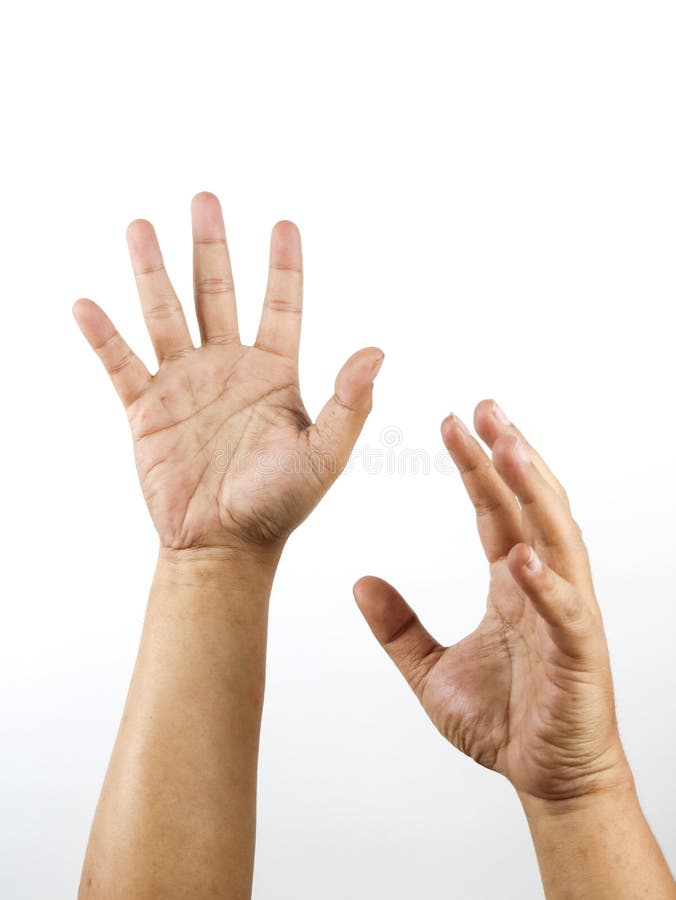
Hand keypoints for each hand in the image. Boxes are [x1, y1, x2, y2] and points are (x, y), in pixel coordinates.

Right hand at [74, 192, 382, 551]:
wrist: (226, 546)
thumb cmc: (280, 504)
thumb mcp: (325, 455)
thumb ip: (350, 404)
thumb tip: (376, 350)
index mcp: (274, 374)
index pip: (281, 306)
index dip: (283, 266)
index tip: (283, 224)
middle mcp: (228, 368)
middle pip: (216, 293)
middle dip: (210, 247)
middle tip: (205, 198)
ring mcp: (185, 385)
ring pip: (165, 315)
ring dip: (152, 272)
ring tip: (140, 227)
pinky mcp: (147, 410)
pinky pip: (121, 365)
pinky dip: (104, 337)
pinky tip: (88, 305)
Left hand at [354, 400, 631, 802]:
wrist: (547, 777)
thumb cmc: (503, 722)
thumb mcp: (430, 669)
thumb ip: (398, 626)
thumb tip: (361, 583)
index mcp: (511, 583)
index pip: (494, 510)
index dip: (475, 466)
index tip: (452, 423)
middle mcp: (543, 584)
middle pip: (528, 506)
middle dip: (509, 454)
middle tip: (486, 406)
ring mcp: (566, 614)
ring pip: (556, 538)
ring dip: (535, 491)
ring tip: (510, 447)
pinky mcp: (580, 654)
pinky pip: (565, 611)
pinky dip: (546, 582)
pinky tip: (521, 553)